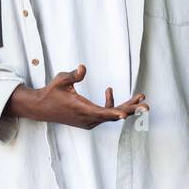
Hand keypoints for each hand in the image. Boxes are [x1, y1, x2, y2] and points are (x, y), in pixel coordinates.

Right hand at [7, 66, 145, 128]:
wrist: (41, 108)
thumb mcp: (60, 80)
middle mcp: (87, 118)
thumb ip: (72, 75)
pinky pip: (105, 114)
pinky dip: (111, 105)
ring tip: (141, 97)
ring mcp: (89, 121)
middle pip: (113, 115)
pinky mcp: (89, 120)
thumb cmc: (51, 92)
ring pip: (111, 115)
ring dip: (126, 107)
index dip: (115, 113)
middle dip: (130, 109)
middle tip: (146, 106)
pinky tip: (109, 91)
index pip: (101, 113)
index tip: (126, 114)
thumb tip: (82, 68)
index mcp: (81, 109)